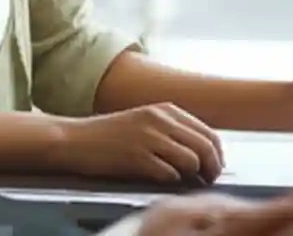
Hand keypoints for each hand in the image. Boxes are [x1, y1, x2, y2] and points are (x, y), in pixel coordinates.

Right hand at [57, 103, 224, 183]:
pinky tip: (164, 181)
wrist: (74, 140)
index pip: (208, 133)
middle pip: (205, 147)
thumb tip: (202, 152)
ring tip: (187, 183)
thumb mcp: (145, 122)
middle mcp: (160, 120)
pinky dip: (172, 181)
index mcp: (166, 110)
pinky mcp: (136, 157)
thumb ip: (172, 131)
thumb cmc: (109, 135)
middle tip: (209, 180)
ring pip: (191, 160)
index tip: (215, 168)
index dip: (217, 154)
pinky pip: (169, 174)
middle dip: (212, 168)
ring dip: (193, 176)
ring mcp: (148, 138)